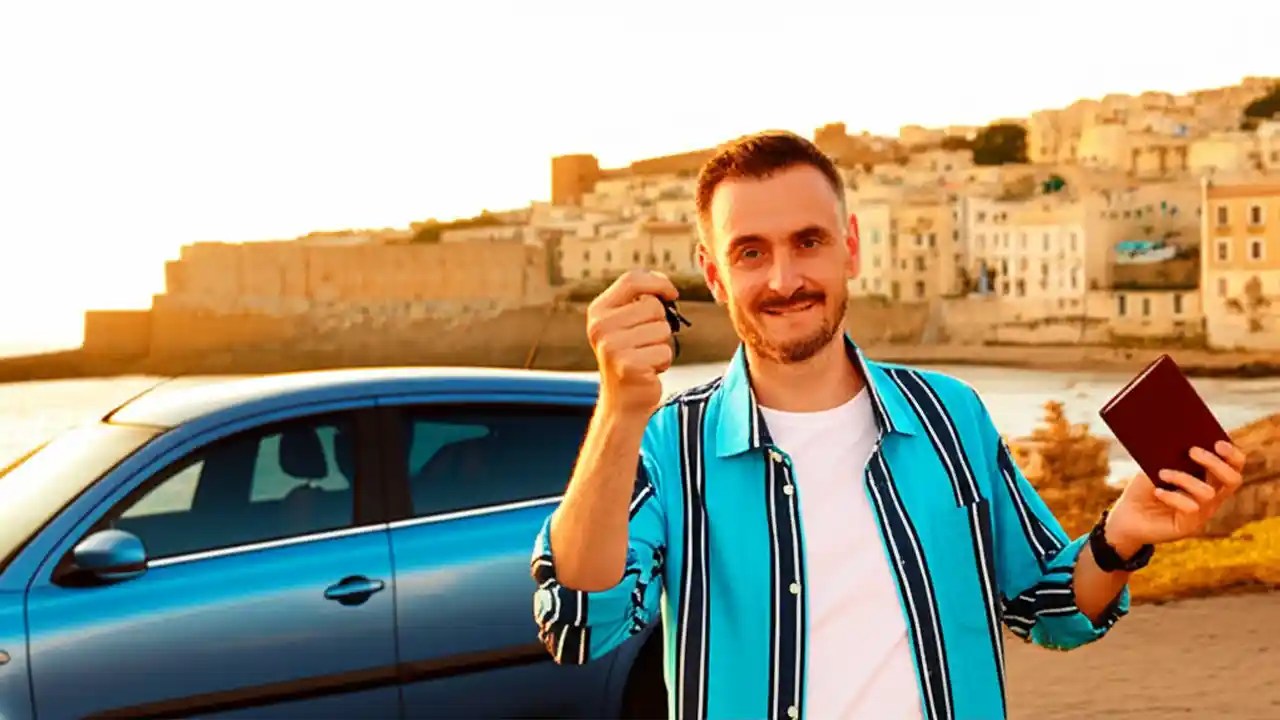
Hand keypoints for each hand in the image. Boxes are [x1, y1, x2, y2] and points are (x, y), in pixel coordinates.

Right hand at [586, 270, 679, 414]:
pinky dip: (663, 362)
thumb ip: (641, 300)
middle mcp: (600, 327)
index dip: (658, 282)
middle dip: (660, 323)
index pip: (631, 280)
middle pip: (653, 306)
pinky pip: (664, 351)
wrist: (622, 400)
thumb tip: (667, 288)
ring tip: (645, 357)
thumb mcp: (627, 323)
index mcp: (598, 311)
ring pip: (662, 329)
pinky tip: (648, 370)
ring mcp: (612, 346)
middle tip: (645, 343)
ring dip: (662, 344)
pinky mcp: (628, 365)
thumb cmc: (631, 356)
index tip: (671, 293)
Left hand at [1105, 440, 1247, 553]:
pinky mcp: (1189, 526)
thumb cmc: (1144, 488)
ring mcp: (1202, 512)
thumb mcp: (1156, 467)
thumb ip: (1171, 457)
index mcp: (1209, 479)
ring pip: (1208, 493)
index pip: (1234, 466)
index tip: (1218, 442)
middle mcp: (1212, 496)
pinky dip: (1173, 497)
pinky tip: (1158, 491)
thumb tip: (1178, 439)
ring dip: (1184, 478)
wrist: (1126, 516)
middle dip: (1215, 463)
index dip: (1232, 455)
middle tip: (1192, 451)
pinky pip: (1190, 508)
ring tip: (1162, 473)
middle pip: (1232, 479)